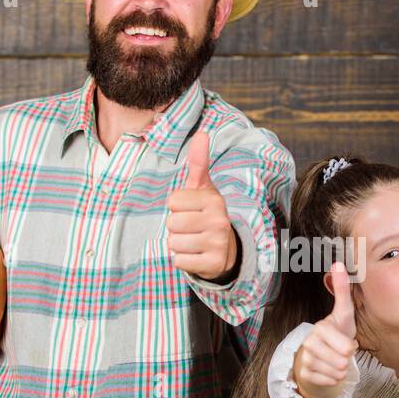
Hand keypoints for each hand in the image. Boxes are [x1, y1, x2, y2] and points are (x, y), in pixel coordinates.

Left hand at [167, 132, 238, 281]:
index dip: (176, 207)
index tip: (191, 210)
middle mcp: (219, 220)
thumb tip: (202, 133)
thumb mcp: (203, 189)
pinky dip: (183, 260)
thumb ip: (198, 163)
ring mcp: (218, 243)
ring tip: (194, 241)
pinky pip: (180, 261)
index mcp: (214, 200)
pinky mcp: (214, 264)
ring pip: (173, 243)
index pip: (172, 201)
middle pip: (172, 222)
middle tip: (192, 228)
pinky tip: (196, 255)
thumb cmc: (206, 214)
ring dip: (179, 244)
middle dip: (176, 227)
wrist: (226, 250)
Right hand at [291, 261, 357, 397]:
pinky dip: (333, 379)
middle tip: (340, 352)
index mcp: (320, 327)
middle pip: (342, 362)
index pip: (346, 347)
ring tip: (336, 360)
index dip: (351, 347)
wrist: (321, 354)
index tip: (346, 342)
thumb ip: (342, 290)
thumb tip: (338, 262)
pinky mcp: (304, 373)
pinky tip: (329, 370)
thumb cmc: (337, 332)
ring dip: (341, 370)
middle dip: (347, 360)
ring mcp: (305, 359)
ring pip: (336, 373)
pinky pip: (329, 381)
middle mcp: (309, 343)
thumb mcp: (344, 312)